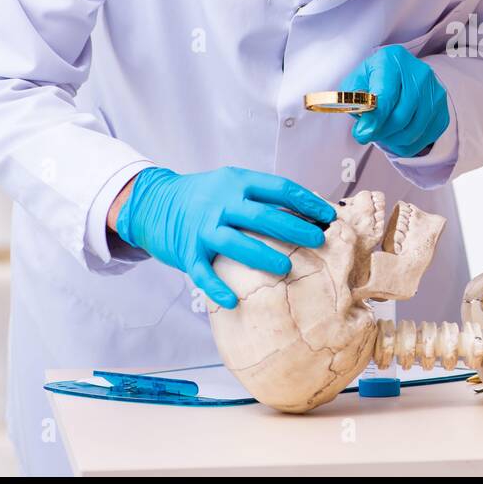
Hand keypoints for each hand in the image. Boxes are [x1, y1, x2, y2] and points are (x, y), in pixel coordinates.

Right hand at [114, 167, 335, 307]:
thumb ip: (262, 196)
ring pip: (235, 242)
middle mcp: (220, 203)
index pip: (278, 188)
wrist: (153, 201)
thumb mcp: (232, 183)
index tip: (329, 214)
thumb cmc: (205, 196)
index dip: (306, 201)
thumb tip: (308, 212)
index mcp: (237, 182)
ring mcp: (203, 228)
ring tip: (286, 268)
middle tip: (318, 240)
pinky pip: (203, 272)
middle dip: (293, 228)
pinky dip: (216, 288)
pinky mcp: (186, 251)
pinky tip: (233, 301)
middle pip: (261, 216)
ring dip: (261, 256)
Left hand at [340, 45, 449, 157]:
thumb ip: (356, 102)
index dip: (374, 118)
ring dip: (393, 139)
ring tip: (382, 133)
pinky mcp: (443, 110)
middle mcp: (420, 73)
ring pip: (413, 130)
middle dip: (381, 132)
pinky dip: (407, 144)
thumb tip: (365, 128)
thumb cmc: (374, 79)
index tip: (362, 134)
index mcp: (394, 60)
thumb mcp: (357, 82)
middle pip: (401, 116)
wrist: (399, 75)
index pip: (387, 95)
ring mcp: (436, 92)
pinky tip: (396, 135)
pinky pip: (425, 139)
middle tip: (368, 135)